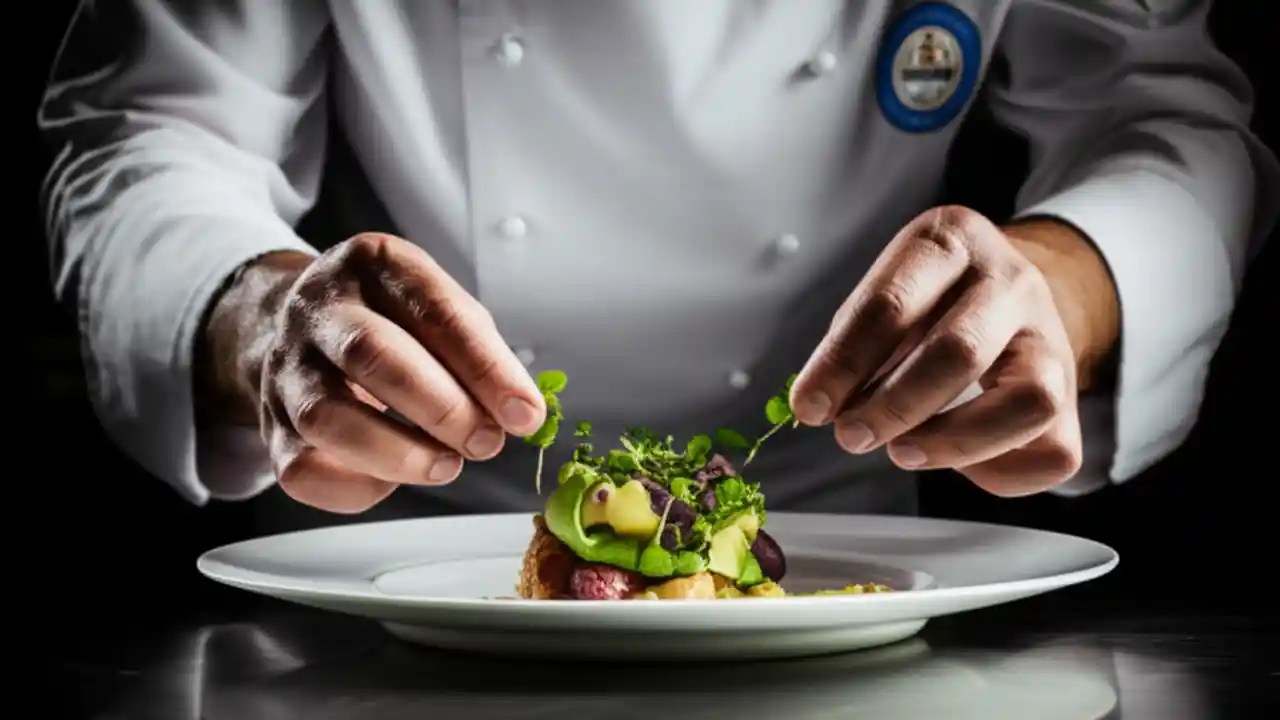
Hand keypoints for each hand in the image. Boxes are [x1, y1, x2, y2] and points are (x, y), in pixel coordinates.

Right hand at [197, 233, 546, 511]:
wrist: (302, 325)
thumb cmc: (391, 320)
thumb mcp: (438, 307)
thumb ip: (479, 355)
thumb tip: (519, 415)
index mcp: (372, 264)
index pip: (434, 311)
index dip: (485, 368)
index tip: (523, 413)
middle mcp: (320, 310)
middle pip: (371, 354)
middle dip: (441, 408)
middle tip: (486, 441)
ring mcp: (287, 367)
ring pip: (326, 417)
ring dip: (398, 453)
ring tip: (446, 465)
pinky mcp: (270, 425)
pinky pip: (302, 468)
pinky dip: (356, 486)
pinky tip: (392, 479)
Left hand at [789, 206, 1117, 495]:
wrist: (1008, 292)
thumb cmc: (931, 301)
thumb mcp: (885, 295)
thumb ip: (852, 346)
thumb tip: (820, 405)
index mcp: (953, 240)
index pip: (892, 304)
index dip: (844, 363)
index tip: (809, 406)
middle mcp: (1013, 281)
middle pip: (960, 351)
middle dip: (894, 406)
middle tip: (851, 435)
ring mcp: (1052, 337)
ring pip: (1028, 401)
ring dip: (953, 441)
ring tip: (903, 451)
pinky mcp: (1072, 394)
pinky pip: (1052, 451)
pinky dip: (998, 471)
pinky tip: (955, 459)